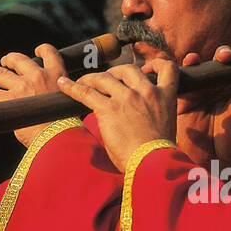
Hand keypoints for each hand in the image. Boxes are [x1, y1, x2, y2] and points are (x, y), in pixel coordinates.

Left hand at [0, 43, 72, 147]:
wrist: (62, 135)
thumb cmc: (69, 124)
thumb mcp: (70, 103)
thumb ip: (59, 96)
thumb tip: (52, 103)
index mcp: (57, 74)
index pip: (49, 52)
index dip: (41, 50)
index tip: (36, 52)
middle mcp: (38, 75)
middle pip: (18, 60)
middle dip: (9, 59)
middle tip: (3, 61)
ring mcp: (22, 86)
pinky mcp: (9, 100)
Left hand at [57, 59, 177, 171]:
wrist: (153, 165)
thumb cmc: (158, 156)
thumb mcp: (164, 126)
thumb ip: (153, 114)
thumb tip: (140, 117)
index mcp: (166, 97)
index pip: (167, 68)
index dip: (155, 64)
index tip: (146, 69)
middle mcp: (147, 92)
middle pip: (128, 69)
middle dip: (116, 72)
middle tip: (107, 80)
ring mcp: (127, 98)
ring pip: (105, 77)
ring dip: (93, 78)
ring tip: (83, 82)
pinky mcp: (109, 108)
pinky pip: (86, 92)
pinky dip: (72, 87)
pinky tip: (63, 84)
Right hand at [176, 40, 230, 168]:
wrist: (215, 161)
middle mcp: (221, 83)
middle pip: (221, 61)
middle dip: (223, 54)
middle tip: (225, 56)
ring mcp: (202, 89)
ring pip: (199, 67)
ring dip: (197, 59)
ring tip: (195, 59)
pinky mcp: (185, 98)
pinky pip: (181, 82)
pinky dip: (180, 73)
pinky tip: (183, 68)